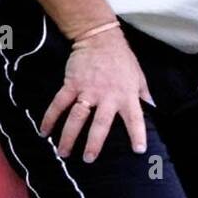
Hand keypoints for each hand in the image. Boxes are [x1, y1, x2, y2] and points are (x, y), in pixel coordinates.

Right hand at [40, 28, 152, 161]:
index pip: (135, 118)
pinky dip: (50, 117)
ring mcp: (88, 90)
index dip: (137, 134)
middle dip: (94, 143)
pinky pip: (59, 103)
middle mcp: (107, 96)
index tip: (138, 150)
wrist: (100, 38)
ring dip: (69, 136)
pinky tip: (44, 131)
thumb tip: (153, 108)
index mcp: (127, 95)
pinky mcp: (71, 84)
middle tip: (89, 159)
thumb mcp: (138, 76)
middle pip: (100, 124)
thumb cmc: (122, 59)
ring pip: (77, 117)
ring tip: (63, 153)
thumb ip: (143, 94)